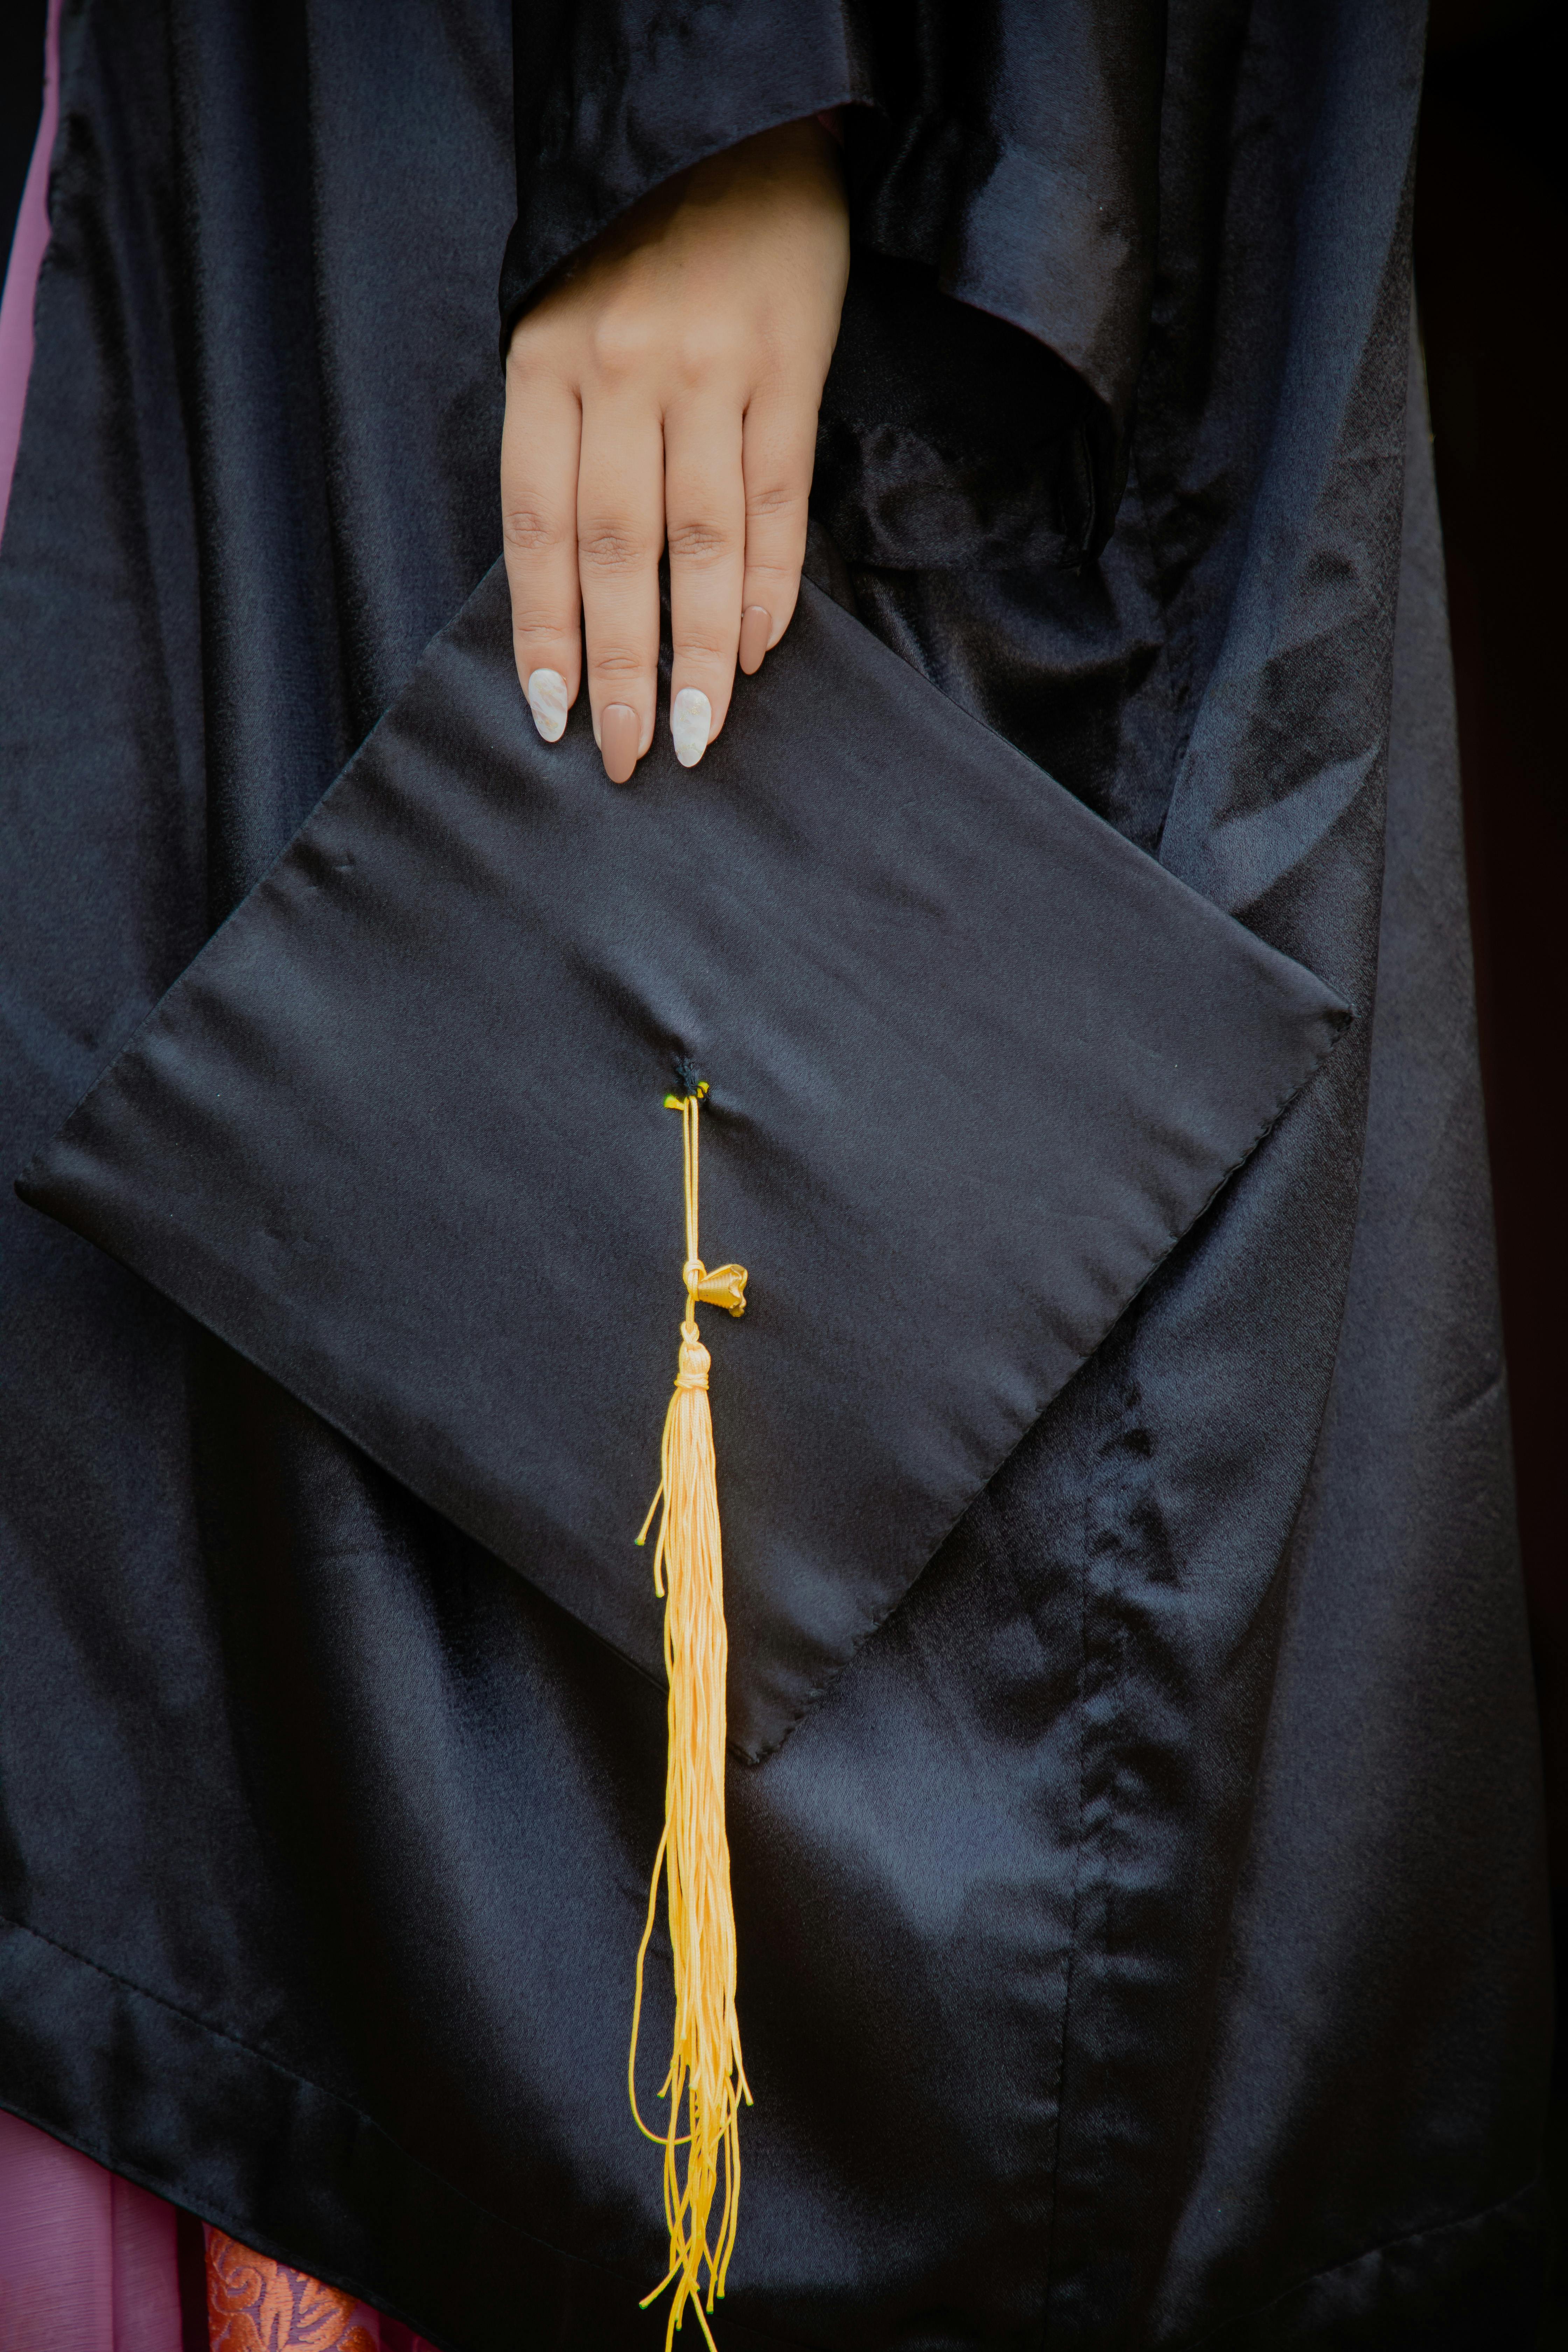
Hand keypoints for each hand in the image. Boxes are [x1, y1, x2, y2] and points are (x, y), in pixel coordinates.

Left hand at [500, 120, 849, 782]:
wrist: (726, 129)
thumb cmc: (631, 248)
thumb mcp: (563, 325)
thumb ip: (564, 442)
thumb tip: (577, 591)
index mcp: (547, 363)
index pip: (538, 527)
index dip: (547, 633)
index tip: (555, 717)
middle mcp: (623, 370)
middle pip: (619, 550)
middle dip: (621, 669)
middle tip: (627, 756)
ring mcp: (709, 370)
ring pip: (702, 541)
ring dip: (697, 653)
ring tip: (695, 735)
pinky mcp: (787, 367)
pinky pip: (777, 499)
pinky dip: (767, 585)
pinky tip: (752, 650)